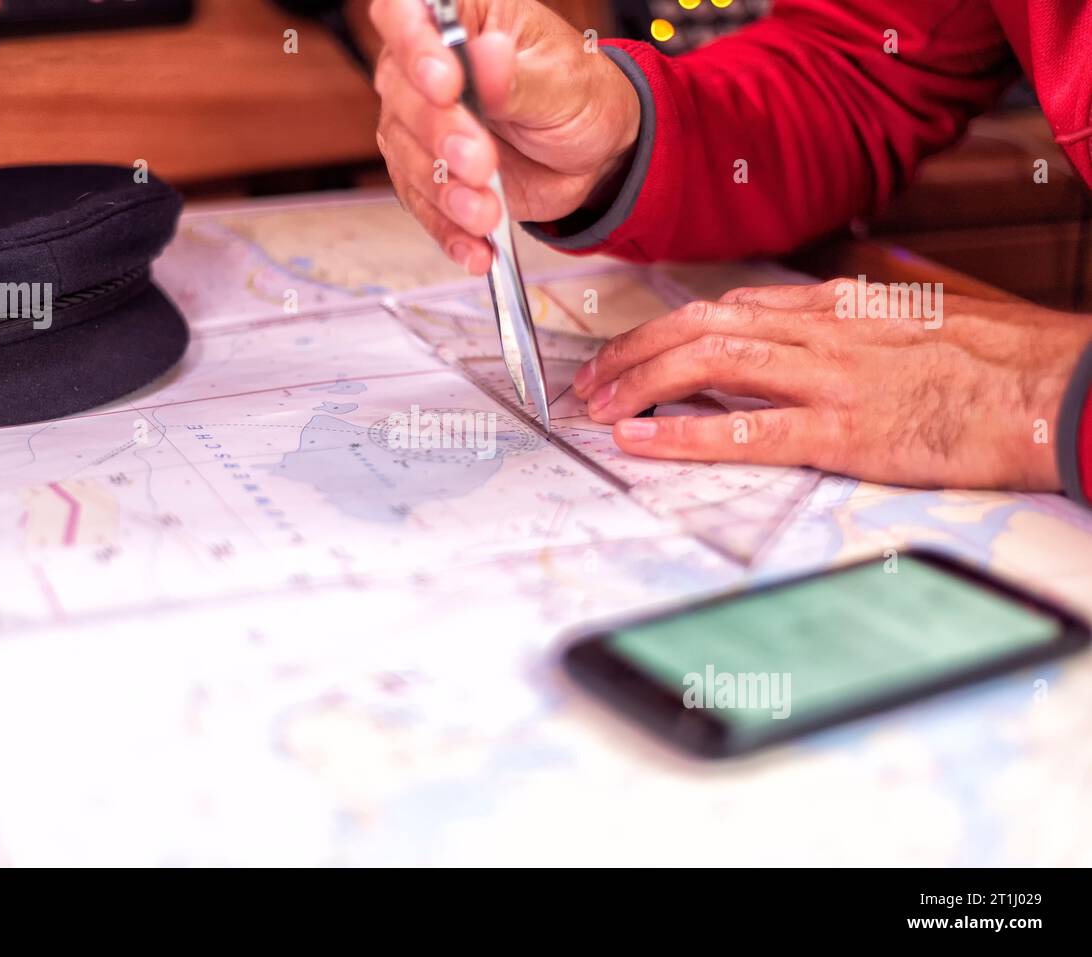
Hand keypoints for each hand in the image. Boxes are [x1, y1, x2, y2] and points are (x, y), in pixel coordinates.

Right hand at [369, 0, 639, 273]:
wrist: (593, 155)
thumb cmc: (579, 97)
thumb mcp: (563, 81)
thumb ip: (518, 78)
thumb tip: (486, 60)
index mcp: (461, 20)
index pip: (406, 14)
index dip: (414, 45)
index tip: (446, 83)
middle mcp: (428, 68)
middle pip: (401, 94)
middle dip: (439, 135)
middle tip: (481, 161)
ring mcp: (422, 125)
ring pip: (405, 157)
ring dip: (445, 191)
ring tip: (487, 210)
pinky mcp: (429, 176)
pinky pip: (424, 207)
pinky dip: (448, 232)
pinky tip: (474, 248)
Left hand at [570, 281, 1091, 490]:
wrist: (1060, 386)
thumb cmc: (999, 359)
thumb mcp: (919, 317)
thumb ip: (857, 319)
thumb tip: (814, 322)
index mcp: (839, 306)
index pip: (729, 309)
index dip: (666, 331)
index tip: (632, 352)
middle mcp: (824, 330)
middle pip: (701, 328)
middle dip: (635, 353)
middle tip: (591, 382)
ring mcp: (831, 378)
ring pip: (710, 366)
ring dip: (642, 384)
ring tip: (597, 407)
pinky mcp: (847, 431)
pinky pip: (748, 430)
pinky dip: (685, 433)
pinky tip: (642, 440)